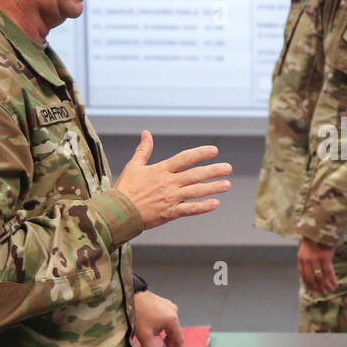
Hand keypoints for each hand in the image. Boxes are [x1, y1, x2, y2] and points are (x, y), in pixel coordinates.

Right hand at [114, 132, 231, 229]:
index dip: (200, 153)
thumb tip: (146, 133)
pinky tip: (215, 203)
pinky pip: (190, 210)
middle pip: (195, 174)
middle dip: (213, 170)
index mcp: (161, 170)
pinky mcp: (170, 213)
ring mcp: (170, 198)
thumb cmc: (125, 189)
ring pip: (196, 191)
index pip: (184, 158)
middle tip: (228, 167)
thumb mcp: (133, 166)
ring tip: (227, 184)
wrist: (118, 212)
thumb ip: (143, 149)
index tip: (214, 150)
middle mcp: (168, 183)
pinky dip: (203, 207)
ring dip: (213, 187)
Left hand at [132, 290, 182, 346]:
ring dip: (165, 333)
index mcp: (172, 320)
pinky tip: (152, 327)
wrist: (130, 295)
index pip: (179, 339)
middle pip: (175, 331)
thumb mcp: (144, 335)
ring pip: (170, 324)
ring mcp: (168, 305)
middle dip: (169, 342)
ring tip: (155, 339)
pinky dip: (162, 325)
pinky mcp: (162, 302)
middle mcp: (173, 311)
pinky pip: (166, 317)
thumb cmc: (138, 313)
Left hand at [297, 237, 337, 294]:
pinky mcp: (325, 257)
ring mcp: (316, 259)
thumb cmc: (315, 238)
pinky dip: (332, 281)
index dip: (309, 284)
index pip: (303, 276)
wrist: (322, 226)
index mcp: (301, 258)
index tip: (314, 290)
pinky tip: (335, 285)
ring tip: (330, 290)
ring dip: (326, 286)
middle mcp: (307, 260)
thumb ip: (307, 259)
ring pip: (320, 278)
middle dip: (318, 287)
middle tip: (323, 293)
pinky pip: (329, 273)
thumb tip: (311, 272)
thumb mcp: (306, 248)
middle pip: (312, 279)